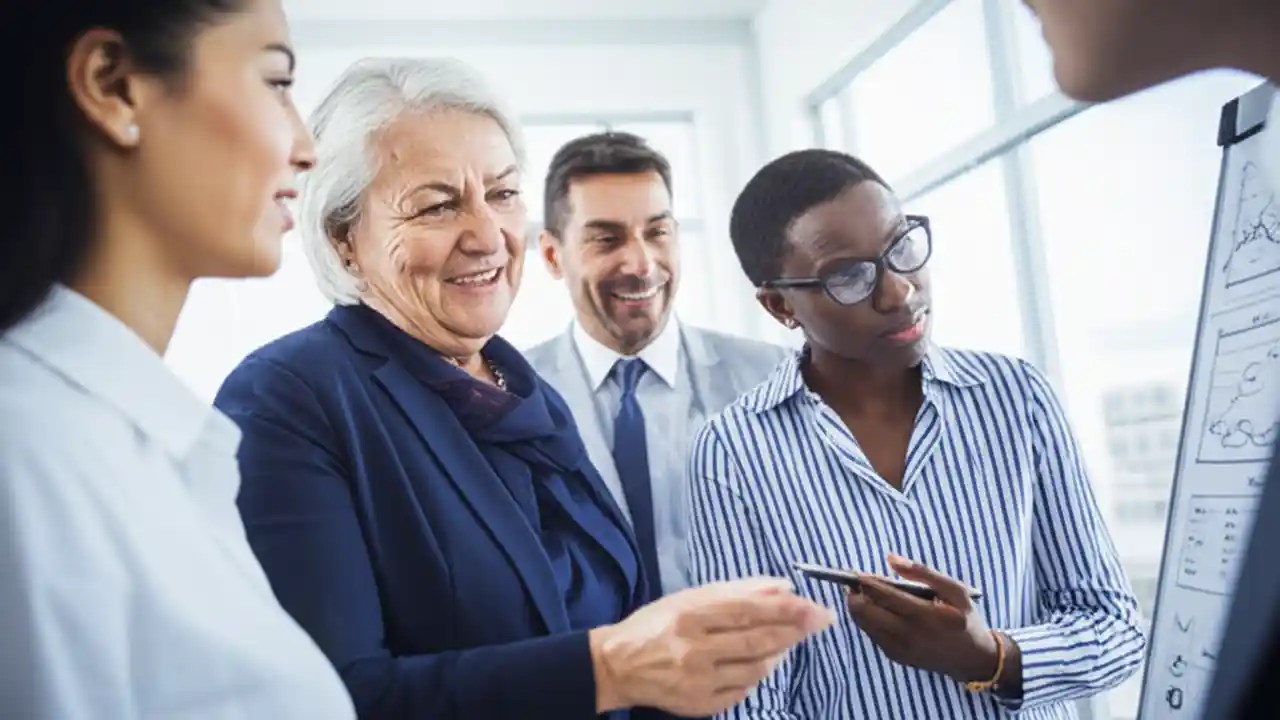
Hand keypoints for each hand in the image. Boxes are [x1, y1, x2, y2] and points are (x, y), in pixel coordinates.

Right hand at [590, 577, 835, 715]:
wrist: (617, 665)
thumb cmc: (655, 624)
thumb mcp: (689, 598)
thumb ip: (735, 591)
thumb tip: (782, 587)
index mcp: (690, 615)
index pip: (749, 610)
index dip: (786, 609)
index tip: (814, 606)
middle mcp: (694, 649)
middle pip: (758, 640)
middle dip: (795, 630)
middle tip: (820, 621)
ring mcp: (698, 681)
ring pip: (756, 668)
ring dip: (779, 652)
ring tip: (789, 640)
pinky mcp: (700, 705)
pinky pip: (742, 690)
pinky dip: (758, 675)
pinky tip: (762, 662)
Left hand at [846, 555, 1003, 683]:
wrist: (971, 658)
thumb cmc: (964, 618)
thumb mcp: (955, 590)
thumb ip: (922, 572)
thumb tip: (890, 558)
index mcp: (927, 616)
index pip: (886, 596)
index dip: (867, 583)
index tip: (856, 573)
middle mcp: (910, 635)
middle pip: (866, 612)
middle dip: (855, 595)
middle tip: (855, 583)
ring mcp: (900, 649)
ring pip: (864, 624)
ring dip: (859, 607)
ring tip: (863, 593)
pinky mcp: (895, 656)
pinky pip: (871, 634)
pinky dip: (869, 620)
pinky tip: (876, 610)